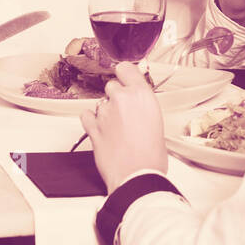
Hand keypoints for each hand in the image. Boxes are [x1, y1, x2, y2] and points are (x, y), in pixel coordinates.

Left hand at [80, 62, 167, 191]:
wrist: (138, 176)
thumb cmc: (152, 156)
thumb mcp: (157, 122)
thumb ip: (144, 107)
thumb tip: (138, 105)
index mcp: (141, 95)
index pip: (126, 68)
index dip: (125, 75)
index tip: (126, 80)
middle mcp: (121, 100)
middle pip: (111, 85)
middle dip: (116, 96)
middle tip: (125, 112)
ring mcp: (104, 114)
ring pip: (100, 103)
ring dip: (106, 111)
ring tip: (116, 128)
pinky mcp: (92, 129)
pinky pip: (87, 116)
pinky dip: (91, 120)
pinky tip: (100, 129)